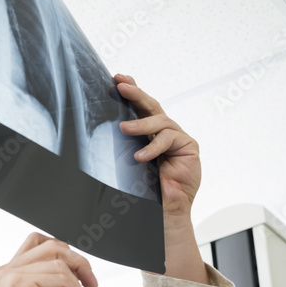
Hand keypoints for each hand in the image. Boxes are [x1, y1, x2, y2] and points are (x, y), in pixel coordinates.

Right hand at [0, 233, 97, 286]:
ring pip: (59, 260)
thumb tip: (75, 271)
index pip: (36, 243)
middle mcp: (6, 272)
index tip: (78, 276)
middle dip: (78, 262)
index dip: (62, 252)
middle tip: (90, 285)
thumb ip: (54, 285)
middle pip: (50, 245)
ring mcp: (11, 276)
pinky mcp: (22, 286)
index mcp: (7, 275)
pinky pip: (64, 280)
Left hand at [115, 74, 200, 218]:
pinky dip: (153, 148)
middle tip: (121, 86)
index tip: (117, 78)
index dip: (131, 90)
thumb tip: (97, 128)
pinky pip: (169, 140)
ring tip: (124, 128)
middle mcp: (165, 130)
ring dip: (141, 124)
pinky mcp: (189, 146)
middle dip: (136, 93)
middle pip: (151, 106)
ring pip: (160, 121)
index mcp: (150, 131)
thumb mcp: (129, 160)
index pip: (140, 106)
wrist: (165, 208)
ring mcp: (178, 136)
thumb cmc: (146, 186)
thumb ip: (123, 143)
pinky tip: (140, 157)